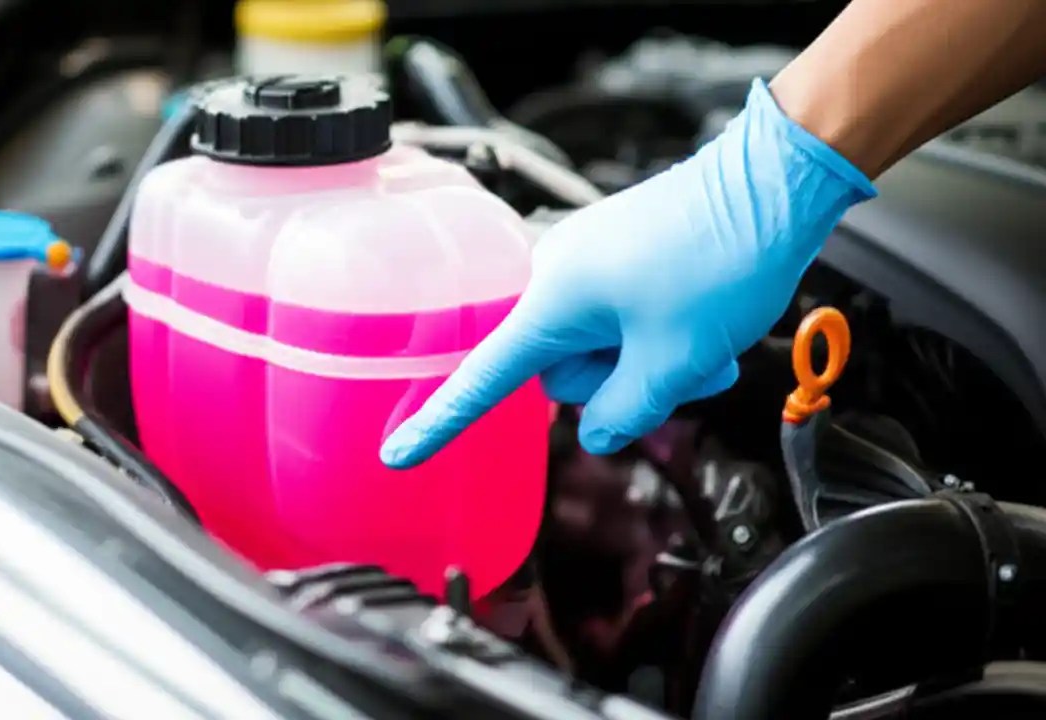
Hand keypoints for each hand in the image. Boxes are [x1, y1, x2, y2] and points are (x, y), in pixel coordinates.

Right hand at [381, 78, 875, 467]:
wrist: (772, 184)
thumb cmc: (720, 262)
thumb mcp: (674, 361)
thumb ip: (624, 414)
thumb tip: (597, 436)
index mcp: (551, 301)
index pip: (484, 378)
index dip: (440, 421)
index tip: (397, 453)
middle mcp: (555, 276)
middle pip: (562, 372)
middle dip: (621, 382)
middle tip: (682, 365)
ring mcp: (586, 263)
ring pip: (599, 349)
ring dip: (649, 361)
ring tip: (705, 344)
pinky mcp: (616, 256)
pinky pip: (618, 317)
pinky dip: (657, 336)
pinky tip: (705, 329)